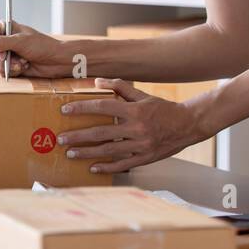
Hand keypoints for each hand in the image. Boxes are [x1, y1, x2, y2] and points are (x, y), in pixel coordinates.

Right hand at [0, 20, 69, 78]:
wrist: (57, 61)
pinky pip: (1, 72)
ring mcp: (6, 54)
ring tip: (22, 63)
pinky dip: (13, 72)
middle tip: (12, 60)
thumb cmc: (43, 46)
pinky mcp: (10, 66)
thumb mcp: (20, 42)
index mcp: (5, 28)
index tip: (2, 54)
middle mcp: (3, 41)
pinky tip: (24, 67)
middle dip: (1, 60)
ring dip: (8, 66)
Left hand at [58, 78, 201, 174]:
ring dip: (87, 153)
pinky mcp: (144, 158)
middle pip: (101, 132)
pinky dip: (106, 167)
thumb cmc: (163, 108)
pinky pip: (122, 164)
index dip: (82, 108)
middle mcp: (136, 128)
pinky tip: (92, 168)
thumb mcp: (142, 95)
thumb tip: (97, 81)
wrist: (187, 125)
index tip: (64, 110)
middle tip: (60, 138)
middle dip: (78, 136)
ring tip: (70, 154)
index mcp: (134, 110)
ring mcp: (140, 145)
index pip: (102, 107)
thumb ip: (120, 87)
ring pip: (108, 150)